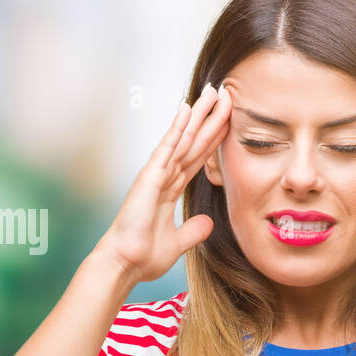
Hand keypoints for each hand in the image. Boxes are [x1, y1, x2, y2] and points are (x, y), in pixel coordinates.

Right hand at [97, 83, 231, 283]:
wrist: (125, 264)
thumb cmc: (143, 255)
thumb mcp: (178, 242)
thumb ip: (193, 230)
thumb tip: (209, 223)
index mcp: (171, 189)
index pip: (199, 156)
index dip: (214, 137)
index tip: (229, 118)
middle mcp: (165, 176)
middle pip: (194, 141)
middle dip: (211, 117)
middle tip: (227, 91)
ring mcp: (157, 174)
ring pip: (184, 138)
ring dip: (199, 114)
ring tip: (214, 91)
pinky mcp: (149, 178)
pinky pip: (167, 148)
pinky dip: (177, 128)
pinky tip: (187, 109)